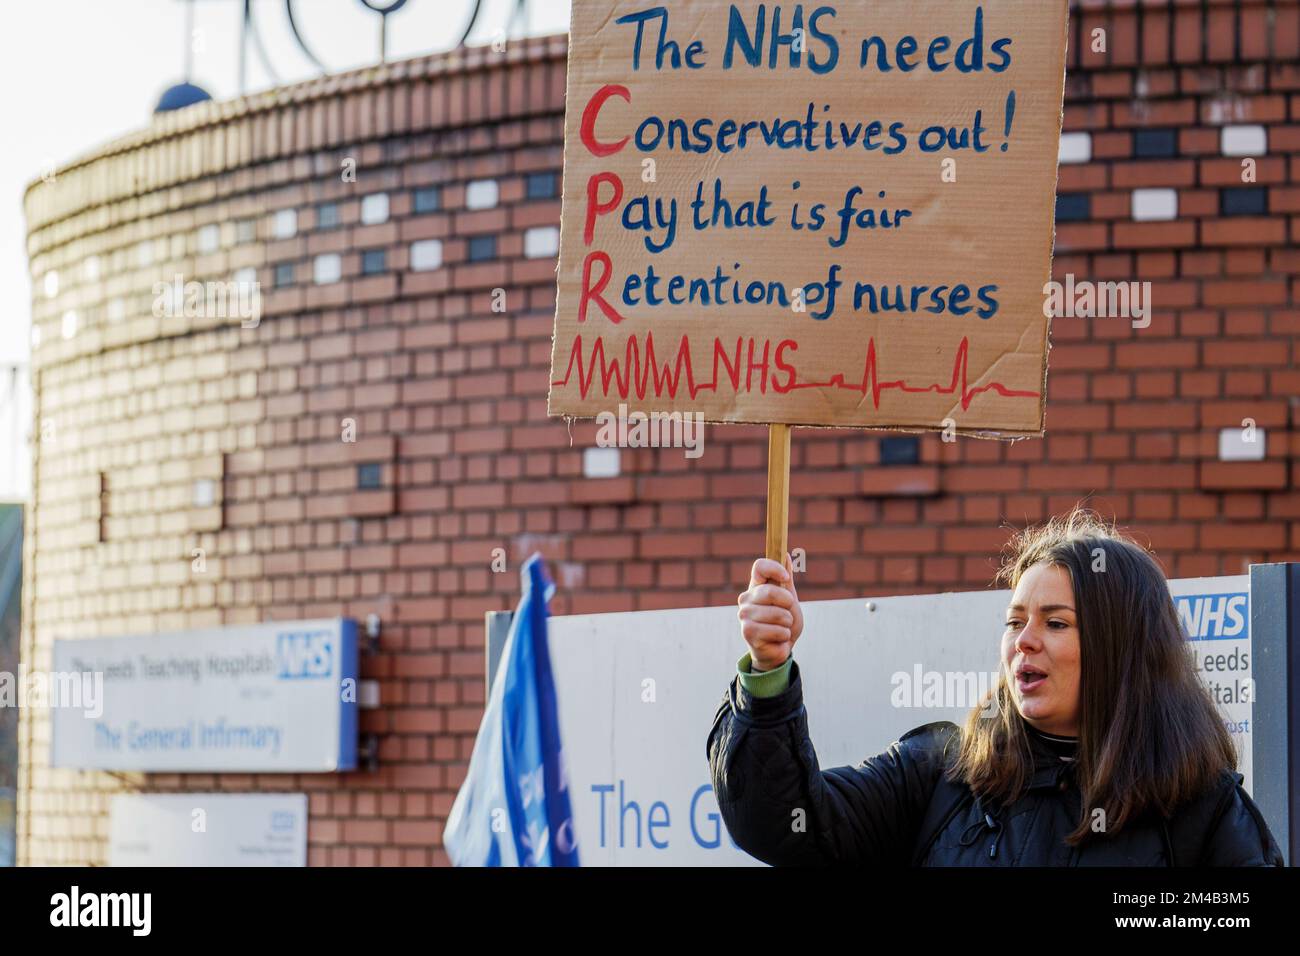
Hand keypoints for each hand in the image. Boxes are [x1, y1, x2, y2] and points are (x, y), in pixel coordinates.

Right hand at [737, 553, 803, 670]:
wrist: (779, 648)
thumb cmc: (783, 622)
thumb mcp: (789, 599)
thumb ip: (786, 579)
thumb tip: (787, 555)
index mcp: (756, 586)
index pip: (759, 567)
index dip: (774, 569)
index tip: (785, 578)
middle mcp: (746, 598)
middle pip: (771, 591)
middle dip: (788, 605)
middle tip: (787, 614)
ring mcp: (745, 615)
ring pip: (778, 614)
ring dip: (787, 624)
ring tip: (781, 628)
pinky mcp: (748, 632)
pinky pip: (777, 630)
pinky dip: (784, 636)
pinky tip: (776, 639)